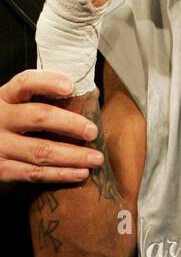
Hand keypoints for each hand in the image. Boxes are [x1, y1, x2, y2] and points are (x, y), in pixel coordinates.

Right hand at [0, 70, 103, 186]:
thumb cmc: (12, 126)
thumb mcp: (20, 107)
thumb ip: (50, 99)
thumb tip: (92, 93)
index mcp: (5, 97)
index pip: (25, 83)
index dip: (48, 82)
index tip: (70, 86)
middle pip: (38, 117)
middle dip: (70, 124)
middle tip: (92, 131)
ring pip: (41, 150)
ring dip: (73, 156)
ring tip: (95, 159)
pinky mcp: (0, 170)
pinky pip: (34, 173)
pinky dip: (60, 174)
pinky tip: (80, 173)